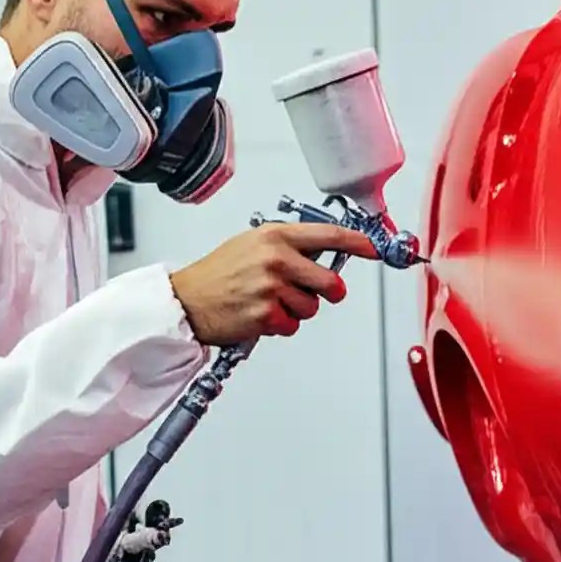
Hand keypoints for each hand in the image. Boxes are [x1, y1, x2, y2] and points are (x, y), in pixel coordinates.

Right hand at [169, 223, 376, 345]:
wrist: (186, 299)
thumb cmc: (218, 273)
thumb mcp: (252, 244)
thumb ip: (288, 246)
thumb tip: (322, 252)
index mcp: (275, 236)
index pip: (329, 236)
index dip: (358, 243)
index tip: (374, 249)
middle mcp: (276, 259)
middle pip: (330, 281)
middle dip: (328, 292)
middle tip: (314, 292)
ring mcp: (272, 287)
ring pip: (312, 307)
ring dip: (297, 310)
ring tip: (269, 302)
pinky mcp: (266, 314)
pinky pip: (293, 325)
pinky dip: (281, 325)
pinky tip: (260, 315)